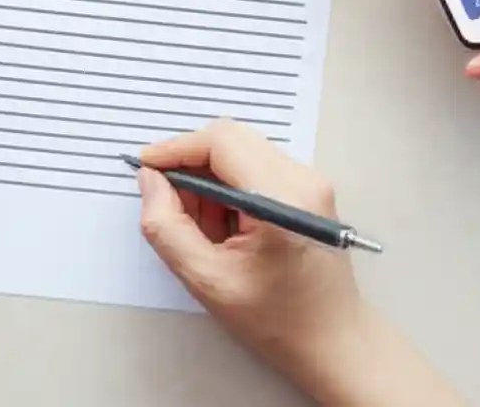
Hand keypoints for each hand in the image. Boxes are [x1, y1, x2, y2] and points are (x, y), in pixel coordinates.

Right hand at [138, 120, 461, 404]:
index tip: (146, 167)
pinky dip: (229, 188)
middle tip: (168, 201)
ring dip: (209, 178)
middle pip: (231, 140)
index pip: (220, 142)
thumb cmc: (277, 320)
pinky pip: (256, 168)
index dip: (176, 149)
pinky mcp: (308, 190)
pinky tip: (224, 227)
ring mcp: (310, 182)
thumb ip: (168, 227)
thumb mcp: (207, 280)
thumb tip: (150, 182)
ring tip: (201, 228)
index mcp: (280, 199)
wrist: (333, 341)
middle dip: (190, 163)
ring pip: (241, 152)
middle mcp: (302, 179)